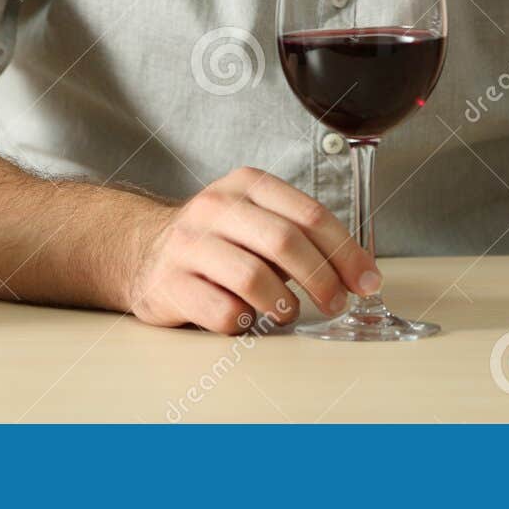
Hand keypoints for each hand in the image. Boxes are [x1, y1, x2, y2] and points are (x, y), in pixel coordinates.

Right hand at [125, 166, 380, 334]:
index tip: (367, 282)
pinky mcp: (168, 285)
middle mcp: (216, 207)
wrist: (142, 249)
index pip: (309, 215)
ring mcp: (188, 245)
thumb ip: (300, 235)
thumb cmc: (218, 239)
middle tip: (336, 303)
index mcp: (248, 185)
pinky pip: (222, 312)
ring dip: (283, 304)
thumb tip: (358, 273)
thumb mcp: (257, 218)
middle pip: (284, 242)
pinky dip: (245, 323)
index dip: (345, 252)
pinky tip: (246, 318)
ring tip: (288, 312)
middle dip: (322, 279)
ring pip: (253, 278)